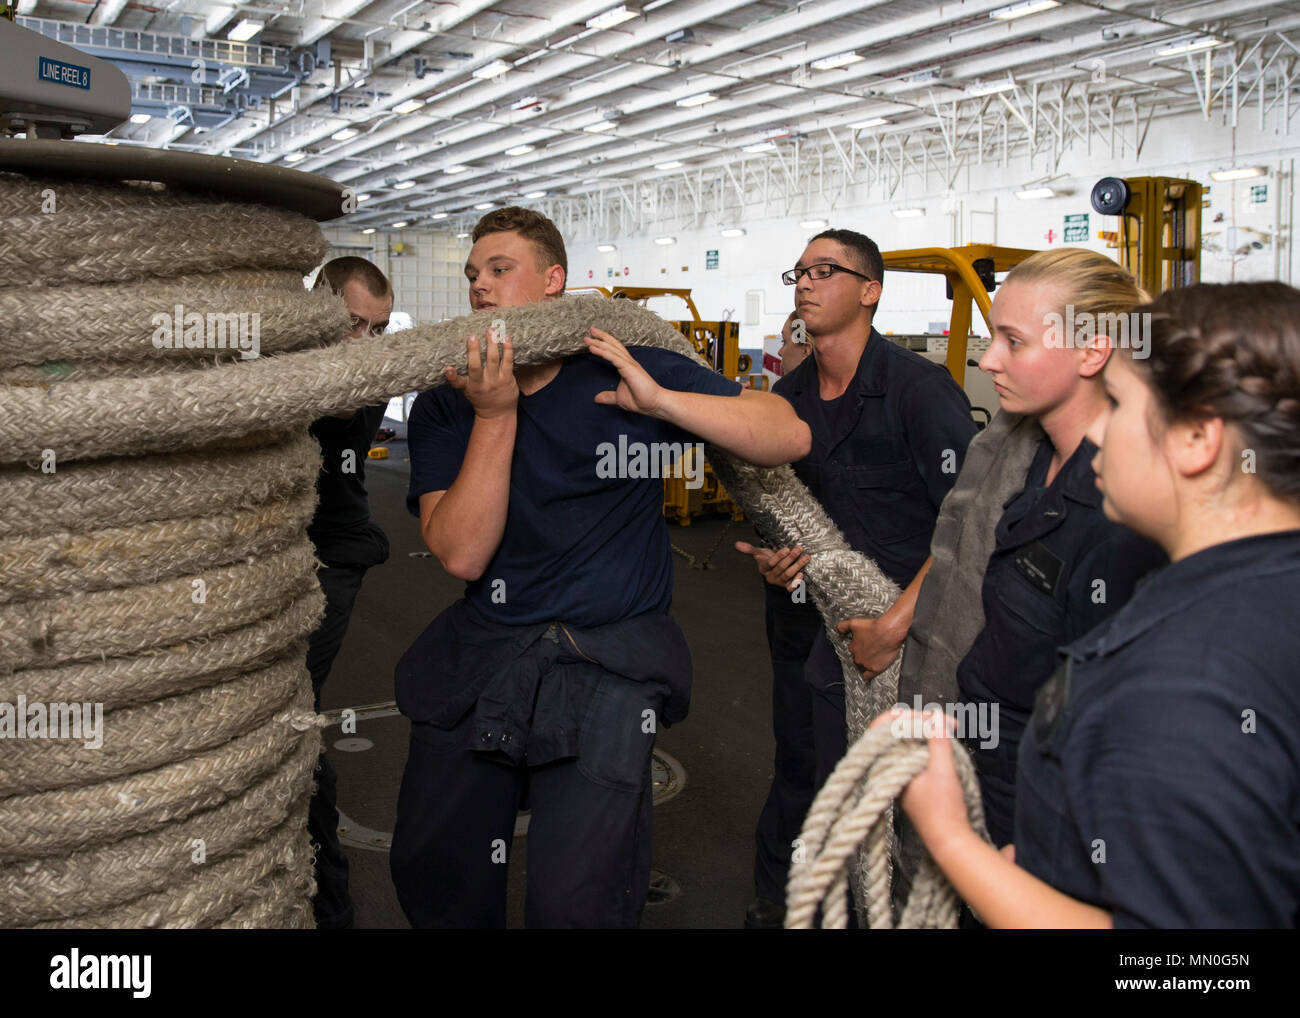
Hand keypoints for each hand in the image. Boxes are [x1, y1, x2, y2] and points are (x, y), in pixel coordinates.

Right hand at [445, 330, 516, 419]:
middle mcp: (482, 384)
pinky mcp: (508, 378)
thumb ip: (460, 377)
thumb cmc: (481, 398)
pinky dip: (507, 348)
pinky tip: (505, 337)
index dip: (452, 376)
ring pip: (493, 360)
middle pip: (476, 366)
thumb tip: (448, 361)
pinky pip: (508, 360)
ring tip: (491, 330)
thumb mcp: (467, 390)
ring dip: (492, 344)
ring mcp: (496, 381)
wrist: (498, 413)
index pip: (457, 382)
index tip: (448, 369)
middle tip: (472, 336)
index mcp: (469, 387)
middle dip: (474, 350)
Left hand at [586, 327, 665, 416]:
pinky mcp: (629, 368)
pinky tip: (594, 349)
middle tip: (590, 331)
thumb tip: (596, 398)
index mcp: (626, 366)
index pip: (614, 350)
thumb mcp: (619, 398)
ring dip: (599, 343)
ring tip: (588, 338)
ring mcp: (629, 364)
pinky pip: (613, 358)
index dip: (604, 343)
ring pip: (612, 349)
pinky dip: (603, 352)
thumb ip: (608, 396)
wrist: (653, 404)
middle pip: (613, 345)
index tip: (593, 338)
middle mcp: (628, 362)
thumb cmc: (641, 400)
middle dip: (601, 337)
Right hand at [734, 541, 809, 590]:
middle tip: (798, 549)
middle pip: (781, 568)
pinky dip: (797, 582)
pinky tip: (802, 574)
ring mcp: (780, 581)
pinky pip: (791, 586)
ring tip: (806, 557)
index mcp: (764, 568)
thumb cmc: (767, 559)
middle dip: (791, 558)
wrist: (775, 569)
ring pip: (788, 575)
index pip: (770, 563)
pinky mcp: (788, 585)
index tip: (786, 548)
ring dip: (798, 566)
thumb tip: (737, 544)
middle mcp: (771, 576)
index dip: (778, 556)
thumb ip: (750, 549)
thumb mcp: (759, 553)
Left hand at [834, 615, 904, 677]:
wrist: (888, 632)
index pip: (853, 649)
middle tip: (870, 649)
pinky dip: (867, 675)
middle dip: (862, 654)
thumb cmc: (873, 627)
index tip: (863, 643)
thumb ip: (843, 626)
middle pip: (858, 658)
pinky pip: (868, 676)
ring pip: (862, 666)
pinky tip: (868, 672)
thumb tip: (839, 629)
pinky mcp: (875, 669)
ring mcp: (866, 664)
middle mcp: (857, 657)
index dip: (858, 646)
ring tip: (872, 658)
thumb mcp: (854, 623)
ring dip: (865, 663)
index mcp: (853, 647)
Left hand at [869, 708, 970, 853]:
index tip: (928, 715)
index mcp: (889, 764)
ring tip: (948, 728)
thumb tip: (936, 717)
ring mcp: (900, 773)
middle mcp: (889, 767)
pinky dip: (928, 744)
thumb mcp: (944, 770)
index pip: (882, 727)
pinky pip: (914, 751)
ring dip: (927, 731)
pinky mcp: (911, 778)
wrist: (948, 839)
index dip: (903, 715)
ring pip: (907, 740)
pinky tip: (944, 743)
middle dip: (921, 720)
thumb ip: (939, 742)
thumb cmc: (943, 809)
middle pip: (897, 730)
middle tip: (945, 722)